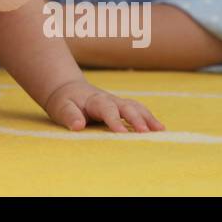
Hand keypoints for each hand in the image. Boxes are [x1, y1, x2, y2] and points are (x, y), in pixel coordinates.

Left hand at [41, 79, 165, 132]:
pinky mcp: (122, 107)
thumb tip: (78, 126)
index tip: (121, 132)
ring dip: (148, 117)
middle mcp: (110, 100)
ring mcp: (117, 103)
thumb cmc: (64, 101)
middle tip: (146, 132)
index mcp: (95, 101)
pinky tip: (160, 129)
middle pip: (126, 106)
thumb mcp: (61, 108)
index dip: (114, 120)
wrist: (67, 89)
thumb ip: (69, 116)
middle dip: (137, 118)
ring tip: (160, 130)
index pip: (107, 109)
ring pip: (136, 107)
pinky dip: (149, 118)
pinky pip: (138, 110)